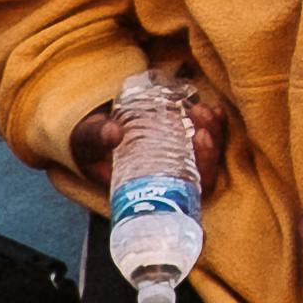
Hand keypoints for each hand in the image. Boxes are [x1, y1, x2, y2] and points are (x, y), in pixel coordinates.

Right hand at [66, 78, 226, 193]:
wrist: (93, 128)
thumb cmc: (88, 143)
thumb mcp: (87, 142)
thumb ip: (96, 137)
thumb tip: (113, 132)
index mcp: (147, 190)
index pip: (183, 192)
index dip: (201, 174)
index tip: (202, 149)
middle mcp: (167, 180)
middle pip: (202, 174)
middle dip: (209, 151)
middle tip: (202, 127)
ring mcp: (177, 163)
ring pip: (207, 156)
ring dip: (213, 134)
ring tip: (203, 111)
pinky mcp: (182, 146)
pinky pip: (206, 140)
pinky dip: (214, 125)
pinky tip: (216, 110)